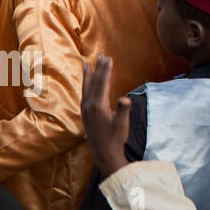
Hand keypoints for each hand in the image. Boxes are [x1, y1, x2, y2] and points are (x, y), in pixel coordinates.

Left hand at [80, 56, 130, 177]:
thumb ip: (123, 109)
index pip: (103, 83)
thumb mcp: (122, 123)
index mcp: (98, 105)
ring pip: (86, 88)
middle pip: (93, 82)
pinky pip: (84, 94)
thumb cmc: (115, 137)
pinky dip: (86, 85)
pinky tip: (87, 84)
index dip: (106, 70)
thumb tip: (125, 99)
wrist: (103, 153)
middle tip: (100, 56)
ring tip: (87, 64)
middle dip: (97, 69)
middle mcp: (89, 105)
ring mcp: (85, 110)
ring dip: (89, 75)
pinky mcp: (85, 114)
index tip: (108, 58)